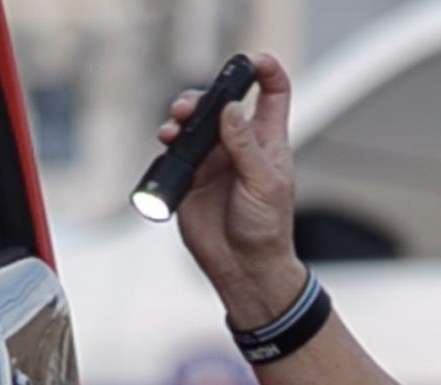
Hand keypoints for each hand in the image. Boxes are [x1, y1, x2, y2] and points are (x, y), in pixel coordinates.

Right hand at [157, 53, 304, 327]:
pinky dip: (168, 144)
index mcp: (267, 142)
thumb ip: (245, 146)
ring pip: (195, 125)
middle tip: (190, 110)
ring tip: (174, 127)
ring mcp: (214, 161)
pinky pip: (176, 152)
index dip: (266, 72)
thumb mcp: (264, 184)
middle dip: (204, 98)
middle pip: (222, 104)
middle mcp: (239, 146)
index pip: (273, 94)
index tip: (252, 60)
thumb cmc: (266, 230)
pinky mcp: (192, 179)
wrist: (244, 268)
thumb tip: (230, 110)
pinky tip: (167, 144)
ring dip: (182, 118)